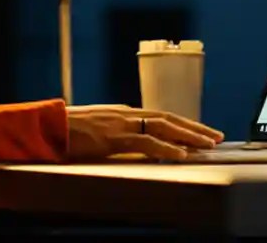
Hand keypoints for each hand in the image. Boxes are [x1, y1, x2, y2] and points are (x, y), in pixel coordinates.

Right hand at [65, 104, 224, 161]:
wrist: (49, 126)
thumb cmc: (68, 130)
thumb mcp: (98, 130)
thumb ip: (118, 133)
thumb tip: (133, 143)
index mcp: (125, 112)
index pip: (162, 116)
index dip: (184, 124)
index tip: (202, 132)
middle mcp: (128, 113)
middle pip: (170, 118)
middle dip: (196, 128)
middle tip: (217, 137)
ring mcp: (123, 123)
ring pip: (164, 127)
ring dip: (189, 136)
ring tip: (208, 145)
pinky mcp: (115, 137)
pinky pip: (147, 142)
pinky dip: (167, 148)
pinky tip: (182, 154)